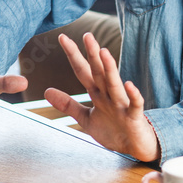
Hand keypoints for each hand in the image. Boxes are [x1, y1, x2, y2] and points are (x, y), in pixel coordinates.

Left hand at [45, 32, 159, 162]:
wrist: (135, 148)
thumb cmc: (113, 130)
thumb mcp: (86, 118)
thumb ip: (68, 104)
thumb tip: (46, 90)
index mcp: (97, 94)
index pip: (83, 71)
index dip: (73, 55)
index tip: (63, 37)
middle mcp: (109, 95)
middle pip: (99, 72)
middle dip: (92, 54)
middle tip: (87, 35)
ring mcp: (122, 105)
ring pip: (114, 85)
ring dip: (110, 69)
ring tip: (103, 52)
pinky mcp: (134, 118)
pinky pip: (134, 105)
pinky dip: (133, 95)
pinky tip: (129, 84)